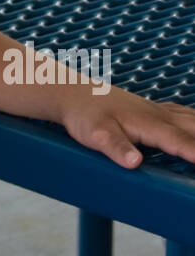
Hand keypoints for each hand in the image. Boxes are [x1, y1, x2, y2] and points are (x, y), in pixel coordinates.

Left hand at [58, 83, 194, 169]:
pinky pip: (186, 115)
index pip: (182, 143)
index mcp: (149, 124)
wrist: (73, 92)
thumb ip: (116, 148)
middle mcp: (160, 116)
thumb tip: (135, 162)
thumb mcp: (95, 135)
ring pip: (194, 120)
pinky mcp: (155, 111)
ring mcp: (159, 111)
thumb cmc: (84, 116)